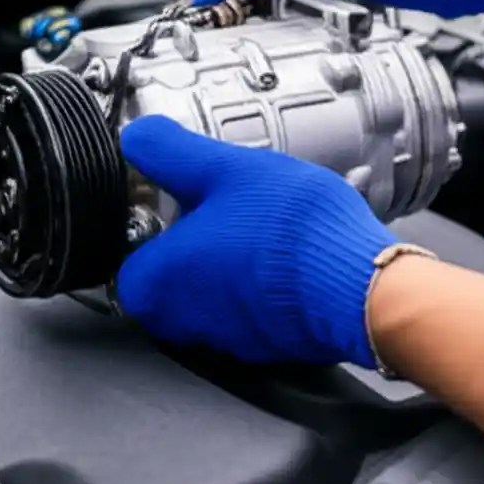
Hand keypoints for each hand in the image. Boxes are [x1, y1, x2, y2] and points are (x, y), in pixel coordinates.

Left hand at [116, 115, 397, 365]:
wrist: (359, 281)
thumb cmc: (288, 230)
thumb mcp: (221, 167)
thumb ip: (170, 152)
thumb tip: (139, 137)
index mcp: (157, 281)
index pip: (124, 265)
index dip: (144, 233)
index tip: (163, 206)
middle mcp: (184, 319)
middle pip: (166, 284)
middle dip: (186, 248)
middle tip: (213, 212)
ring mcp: (228, 338)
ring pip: (209, 298)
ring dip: (225, 266)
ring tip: (255, 226)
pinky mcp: (269, 345)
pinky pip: (251, 311)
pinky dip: (260, 285)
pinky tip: (284, 253)